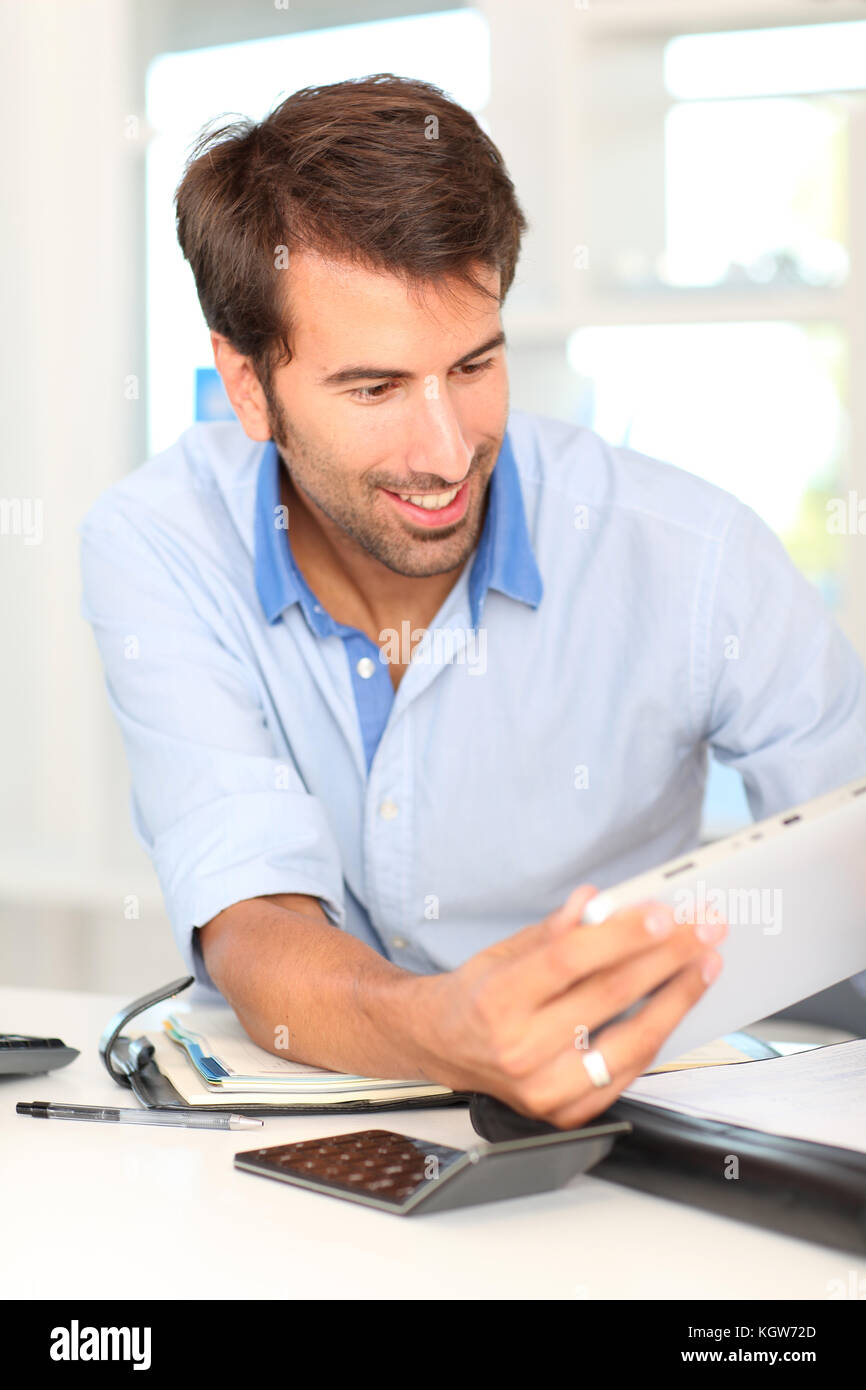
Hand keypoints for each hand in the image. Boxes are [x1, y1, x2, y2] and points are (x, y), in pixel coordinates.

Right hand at [409, 885, 725, 1128]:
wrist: (441, 1046)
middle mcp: (518, 1048)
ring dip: (676, 1000)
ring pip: (627, 1043)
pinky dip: (656, 1038)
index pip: (570, 961)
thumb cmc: (477, 995)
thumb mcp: (506, 951)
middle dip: (665, 957)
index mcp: (499, 999)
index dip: (621, 936)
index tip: (663, 915)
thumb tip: (598, 902)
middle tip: (702, 930)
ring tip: (703, 966)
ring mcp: (541, 1087)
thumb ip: (557, 929)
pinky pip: (625, 1074)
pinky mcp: (562, 1111)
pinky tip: (676, 1006)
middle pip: (607, 997)